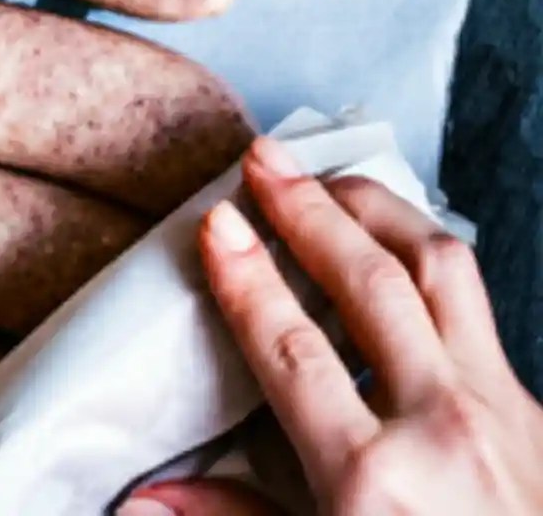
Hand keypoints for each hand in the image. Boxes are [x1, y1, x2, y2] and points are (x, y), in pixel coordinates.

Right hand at [176, 136, 542, 513]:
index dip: (246, 278)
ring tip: (329, 179)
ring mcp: (498, 408)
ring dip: (379, 212)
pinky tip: (394, 244)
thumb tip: (139, 503)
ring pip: (441, 271)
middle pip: (367, 284)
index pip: (291, 348)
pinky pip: (473, 303)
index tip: (216, 223)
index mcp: (371, 479)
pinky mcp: (529, 407)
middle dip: (308, 211)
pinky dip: (425, 256)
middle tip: (264, 161)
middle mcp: (442, 426)